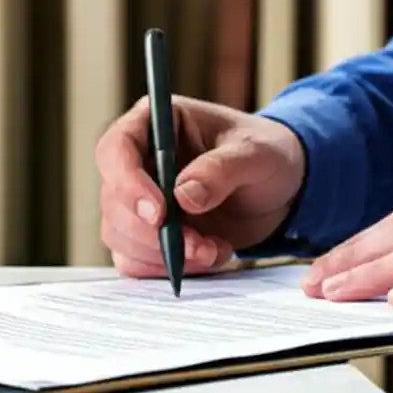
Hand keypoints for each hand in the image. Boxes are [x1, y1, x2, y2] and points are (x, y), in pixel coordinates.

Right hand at [95, 96, 305, 276]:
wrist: (279, 188)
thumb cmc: (266, 154)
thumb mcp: (257, 153)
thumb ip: (222, 170)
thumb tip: (183, 196)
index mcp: (155, 124)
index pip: (115, 150)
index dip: (127, 184)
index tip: (159, 214)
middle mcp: (138, 162)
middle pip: (113, 202)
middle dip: (153, 233)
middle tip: (198, 244)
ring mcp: (137, 201)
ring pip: (119, 235)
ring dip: (163, 254)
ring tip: (213, 249)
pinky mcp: (146, 234)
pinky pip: (133, 260)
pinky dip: (166, 268)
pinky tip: (206, 256)